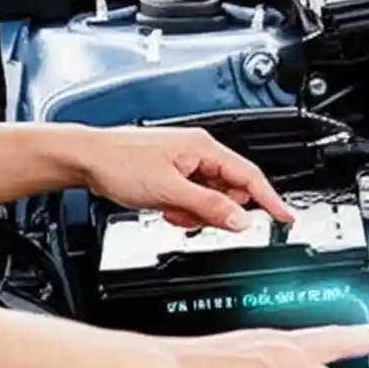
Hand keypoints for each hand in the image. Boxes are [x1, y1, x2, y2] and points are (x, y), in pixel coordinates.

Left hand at [72, 126, 293, 229]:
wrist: (84, 159)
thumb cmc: (118, 162)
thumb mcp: (169, 191)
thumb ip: (209, 206)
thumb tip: (241, 219)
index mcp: (203, 148)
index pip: (249, 177)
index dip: (269, 200)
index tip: (285, 217)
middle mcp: (197, 153)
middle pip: (229, 190)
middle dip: (216, 210)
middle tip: (195, 217)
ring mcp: (184, 164)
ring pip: (209, 197)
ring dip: (195, 211)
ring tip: (171, 210)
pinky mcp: (171, 174)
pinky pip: (192, 197)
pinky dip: (182, 208)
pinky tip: (165, 208)